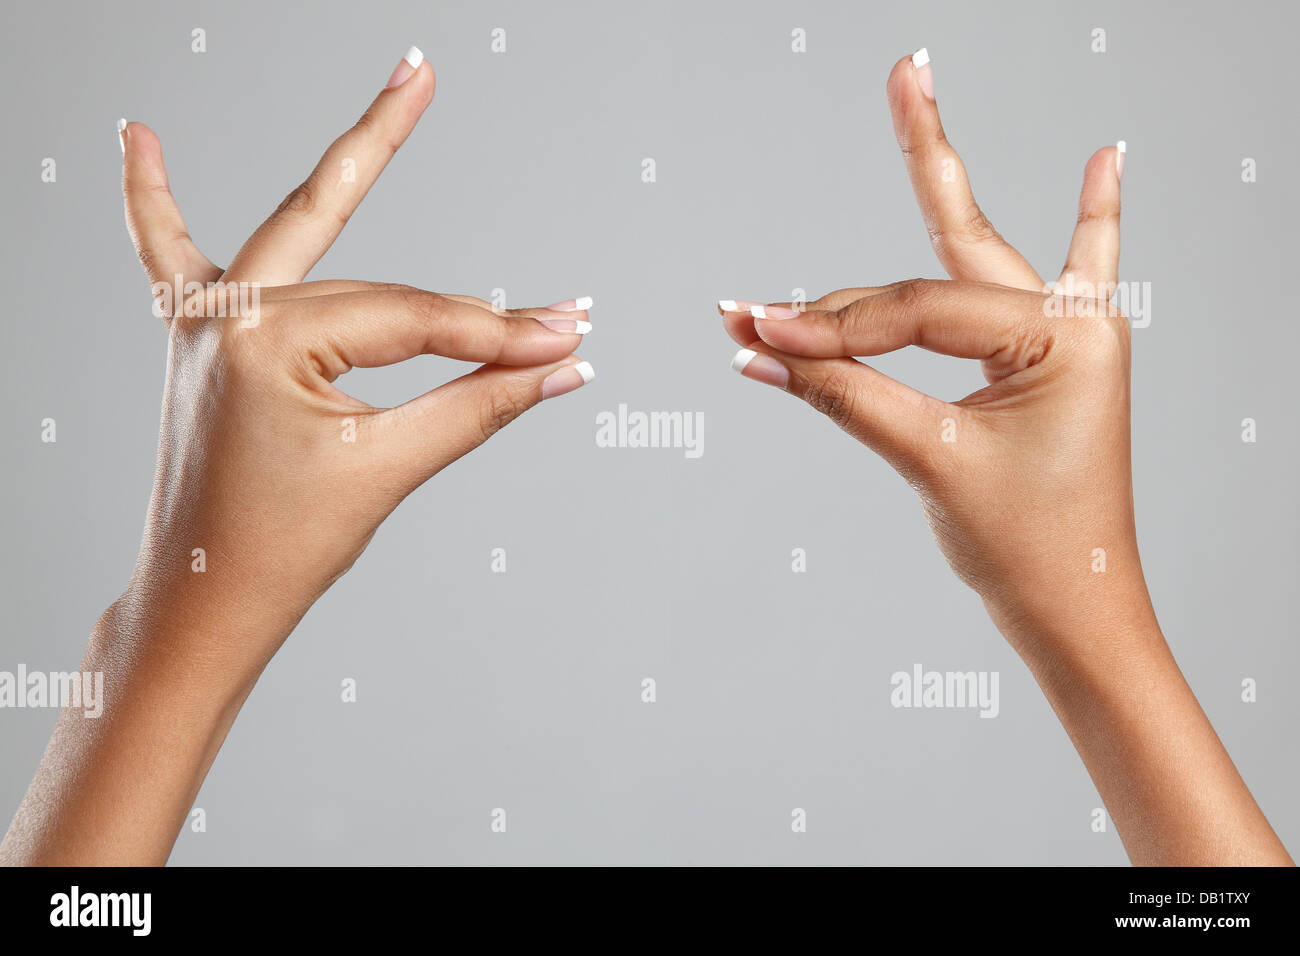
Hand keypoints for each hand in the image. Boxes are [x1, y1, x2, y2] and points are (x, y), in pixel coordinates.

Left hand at [1, 47, 592, 864]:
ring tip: (409, 84)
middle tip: (524, 226)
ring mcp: (200, 321)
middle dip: (463, 286)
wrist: (199, 602)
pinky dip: (153, 197)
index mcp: (262, 341)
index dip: (500, 331)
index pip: (412, 319)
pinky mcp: (193, 339)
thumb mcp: (389, 467)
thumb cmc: (281, 547)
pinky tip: (139, 138)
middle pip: (373, 281)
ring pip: (303, 240)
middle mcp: (223, 314)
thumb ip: (482, 401)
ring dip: (351, 174)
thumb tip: (564, 363)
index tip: (571, 333)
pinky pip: (169, 251)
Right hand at [720, 50, 1290, 864]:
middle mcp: (1071, 324)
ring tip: (914, 96)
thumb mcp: (929, 460)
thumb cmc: (1024, 546)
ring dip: (938, 190)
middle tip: (903, 70)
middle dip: (925, 152)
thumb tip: (761, 345)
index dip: (832, 322)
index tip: (752, 328)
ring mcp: (1063, 338)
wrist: (1075, 609)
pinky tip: (1109, 160)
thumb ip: (843, 392)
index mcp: (1064, 339)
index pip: (919, 312)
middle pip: (961, 240)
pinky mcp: (1048, 361)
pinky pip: (1063, 275)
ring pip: (978, 254)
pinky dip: (1088, 220)